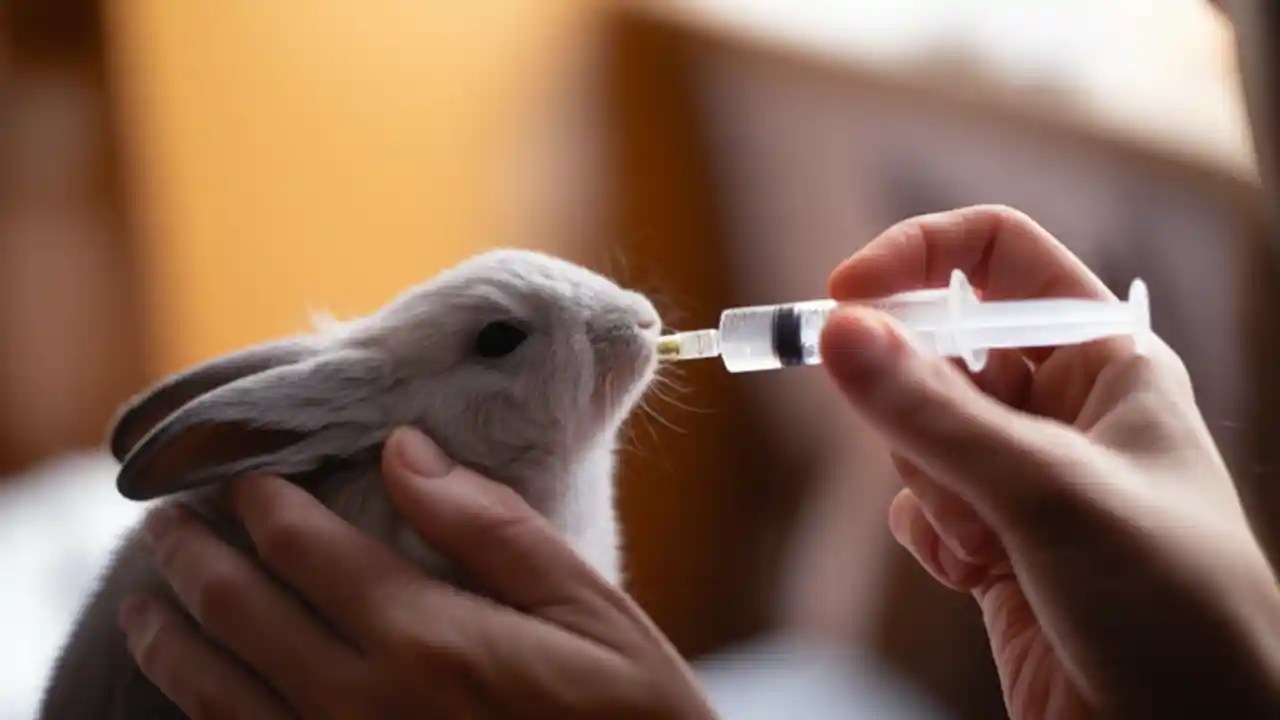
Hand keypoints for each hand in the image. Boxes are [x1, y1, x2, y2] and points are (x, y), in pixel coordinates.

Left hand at [117, 427, 715, 718]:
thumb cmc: (632, 719)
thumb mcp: (590, 611)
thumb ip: (493, 530)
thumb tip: (406, 451)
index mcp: (429, 639)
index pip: (309, 548)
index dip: (263, 502)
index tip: (240, 472)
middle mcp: (365, 704)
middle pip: (243, 614)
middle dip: (195, 557)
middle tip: (167, 521)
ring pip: (219, 695)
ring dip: (171, 638)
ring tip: (146, 601)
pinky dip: (205, 714)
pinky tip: (194, 692)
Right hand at [820, 205, 1279, 718]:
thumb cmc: (1172, 604)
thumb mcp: (1048, 491)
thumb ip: (933, 412)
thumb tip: (837, 332)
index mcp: (1102, 357)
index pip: (997, 256)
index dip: (916, 258)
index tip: (842, 299)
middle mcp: (1061, 405)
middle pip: (937, 350)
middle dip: (918, 408)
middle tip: (938, 456)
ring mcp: (1023, 474)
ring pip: (916, 434)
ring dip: (932, 486)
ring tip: (987, 542)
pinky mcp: (991, 539)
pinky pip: (917, 504)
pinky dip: (931, 536)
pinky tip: (979, 576)